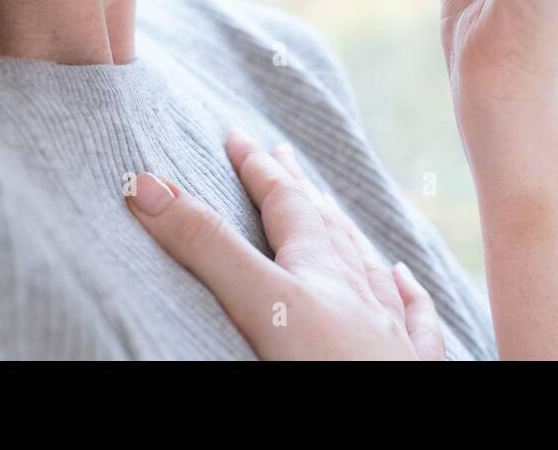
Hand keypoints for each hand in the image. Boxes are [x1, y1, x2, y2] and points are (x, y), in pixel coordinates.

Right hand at [127, 129, 445, 359]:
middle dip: (297, 190)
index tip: (237, 137)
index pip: (283, 203)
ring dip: (345, 233)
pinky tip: (407, 280)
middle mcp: (356, 288)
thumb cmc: (325, 363)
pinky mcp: (410, 362)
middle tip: (283, 156)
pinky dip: (407, 293)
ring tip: (333, 209)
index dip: (257, 168)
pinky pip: (413, 317)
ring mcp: (387, 325)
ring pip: (365, 265)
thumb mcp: (256, 298)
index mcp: (317, 267)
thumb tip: (144, 185)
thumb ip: (206, 245)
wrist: (385, 423)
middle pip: (324, 226)